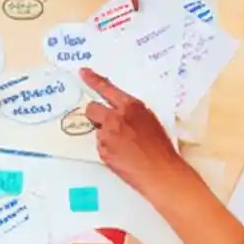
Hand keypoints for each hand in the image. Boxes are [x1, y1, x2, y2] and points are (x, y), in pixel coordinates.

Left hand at [80, 69, 189, 192]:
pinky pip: (100, 146)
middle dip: (96, 115)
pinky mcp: (103, 150)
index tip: (83, 72)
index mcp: (130, 106)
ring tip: (124, 146)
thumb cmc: (160, 147)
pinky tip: (122, 156)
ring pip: (97, 130)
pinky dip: (108, 150)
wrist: (160, 171)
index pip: (107, 88)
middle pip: (92, 109)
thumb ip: (130, 112)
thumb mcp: (149, 120)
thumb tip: (117, 110)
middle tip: (108, 125)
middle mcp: (116, 117)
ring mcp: (107, 134)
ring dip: (105, 135)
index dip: (93, 79)